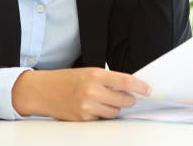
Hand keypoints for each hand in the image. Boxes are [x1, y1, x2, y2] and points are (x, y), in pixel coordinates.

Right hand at [11, 67, 151, 120]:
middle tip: (125, 97)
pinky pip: (102, 120)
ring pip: (115, 113)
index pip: (125, 81)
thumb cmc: (67, 80)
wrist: (43, 91)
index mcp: (95, 74)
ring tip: (104, 101)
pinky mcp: (83, 119)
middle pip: (124, 100)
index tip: (148, 89)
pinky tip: (92, 108)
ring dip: (114, 109)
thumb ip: (107, 80)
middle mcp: (92, 90)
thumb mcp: (88, 73)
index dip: (140, 86)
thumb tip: (129, 89)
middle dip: (128, 100)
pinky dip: (101, 115)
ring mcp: (87, 106)